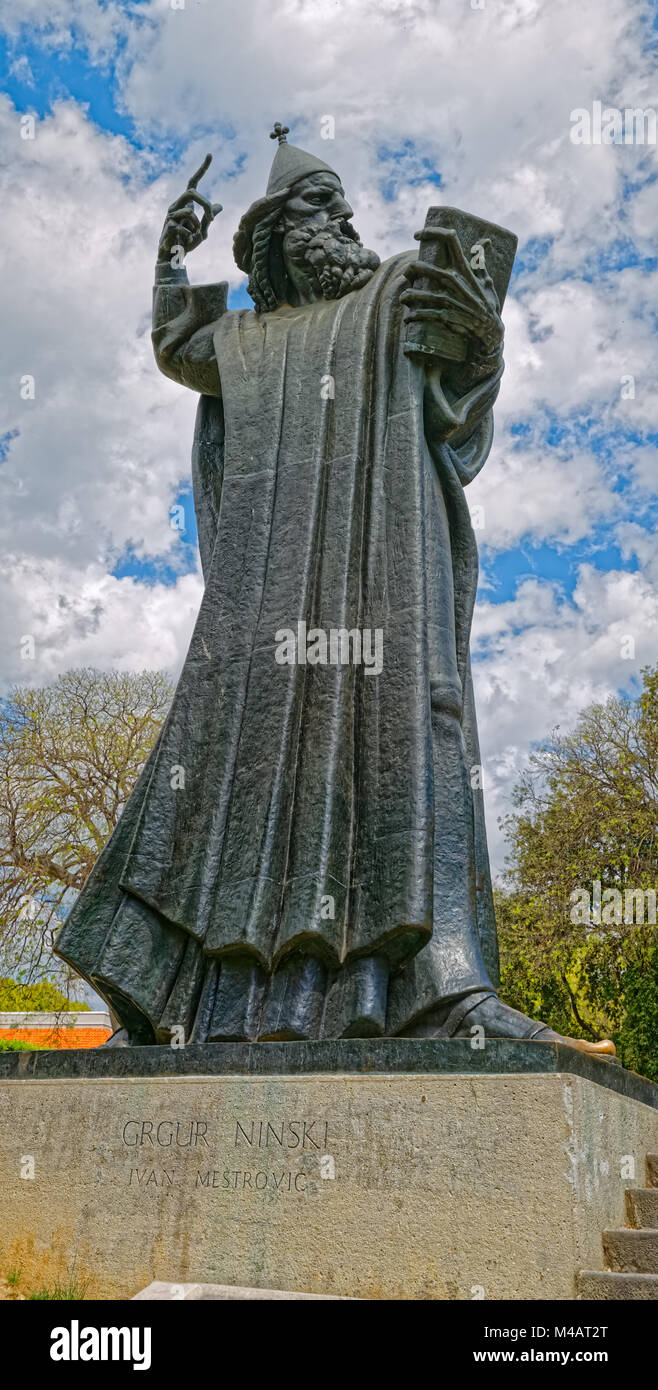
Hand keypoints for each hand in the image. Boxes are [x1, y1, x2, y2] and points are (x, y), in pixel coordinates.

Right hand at [157, 153, 222, 265]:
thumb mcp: (202, 231)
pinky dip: (191, 234)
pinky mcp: (168, 224)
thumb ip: (209, 218)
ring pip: (189, 210)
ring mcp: (170, 214)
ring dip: (199, 224)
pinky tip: (187, 241)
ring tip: (199, 234)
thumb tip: (220, 205)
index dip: (202, 169)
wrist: (174, 257)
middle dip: (205, 203)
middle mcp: (176, 205)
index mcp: (185, 204)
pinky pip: (184, 225)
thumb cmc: (187, 243)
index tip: (210, 155)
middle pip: (191, 191)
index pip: (193, 183)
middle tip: (212, 218)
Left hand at [400, 228, 502, 364]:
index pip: (449, 240)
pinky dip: (414, 316)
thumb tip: (485, 240)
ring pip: (421, 294)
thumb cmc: (487, 303)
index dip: (431, 232)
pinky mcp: (447, 316)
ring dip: (408, 296)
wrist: (490, 330)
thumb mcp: (486, 280)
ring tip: (403, 298)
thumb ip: (480, 261)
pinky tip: (408, 318)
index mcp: (464, 269)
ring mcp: (450, 299)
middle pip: (425, 268)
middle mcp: (455, 281)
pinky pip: (424, 314)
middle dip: (411, 269)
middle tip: (406, 274)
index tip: (417, 234)